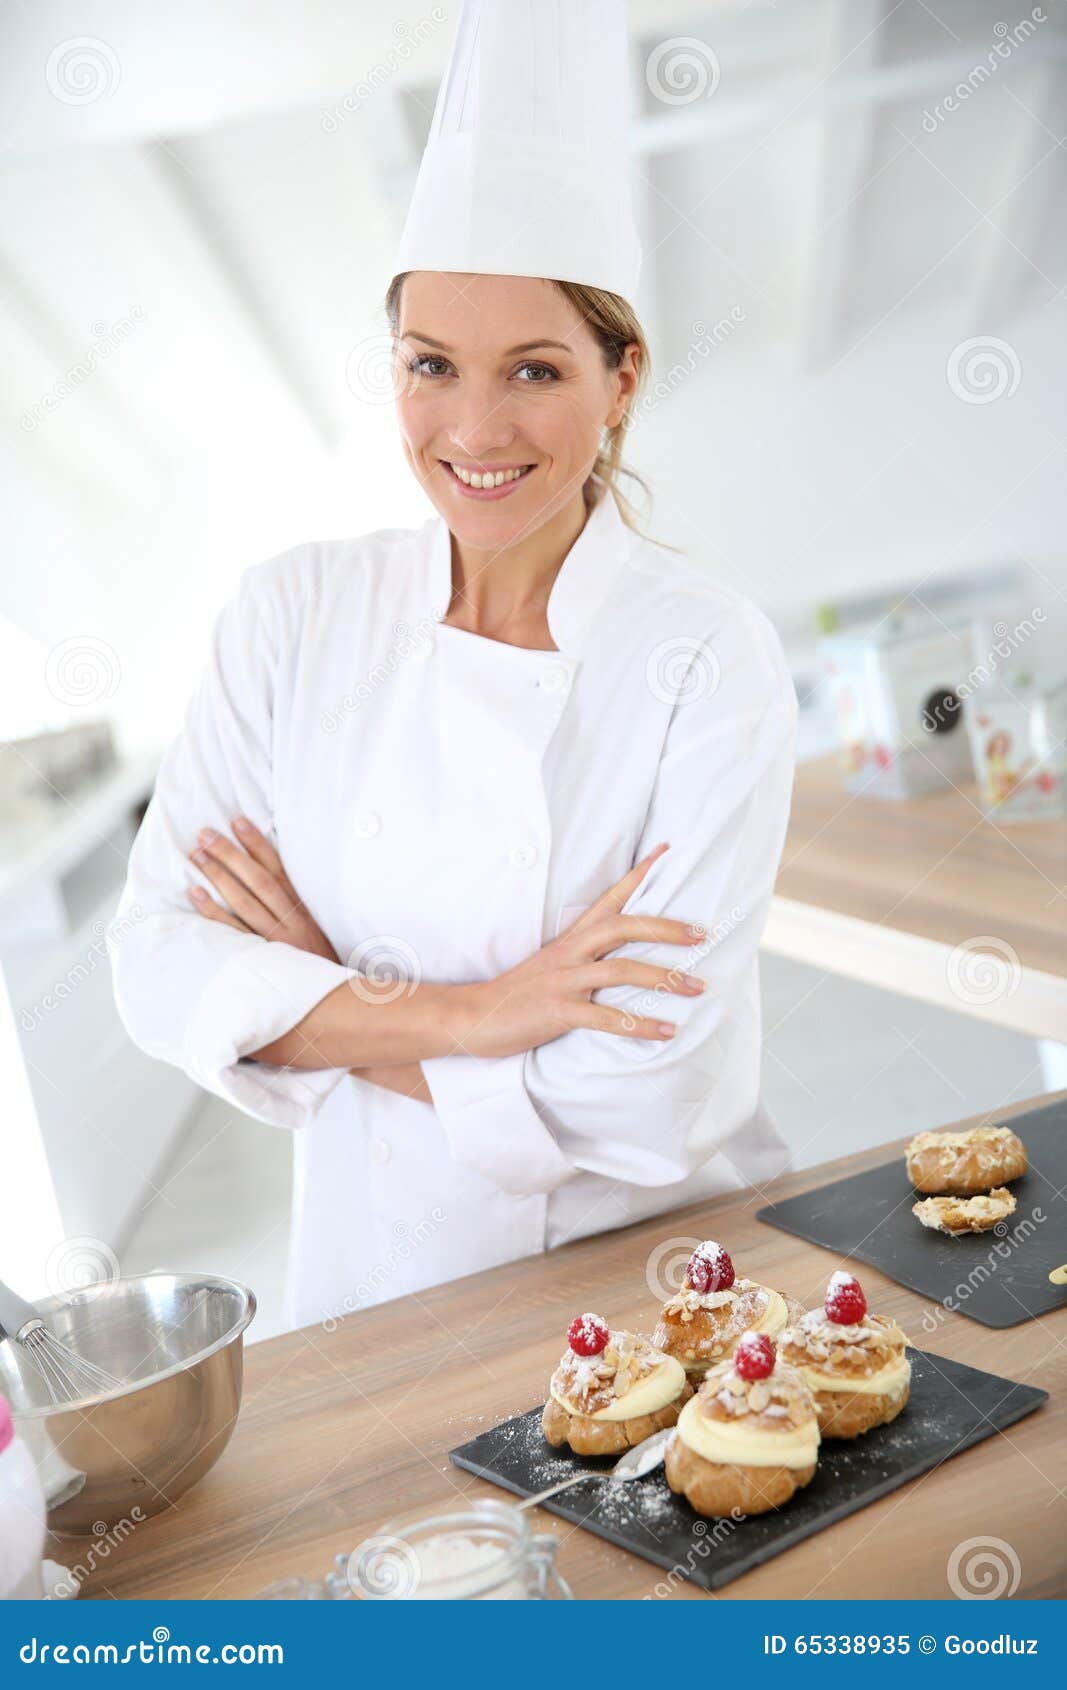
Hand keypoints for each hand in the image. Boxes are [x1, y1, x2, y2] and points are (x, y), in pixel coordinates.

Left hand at [187, 817, 339, 961]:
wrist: (330, 1000)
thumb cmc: (317, 963)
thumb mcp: (314, 930)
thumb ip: (294, 906)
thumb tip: (268, 874)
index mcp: (304, 910)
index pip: (279, 869)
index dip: (259, 844)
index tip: (238, 822)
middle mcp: (292, 921)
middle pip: (259, 881)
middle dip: (231, 854)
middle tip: (205, 834)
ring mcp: (277, 940)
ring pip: (245, 902)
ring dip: (219, 876)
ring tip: (196, 856)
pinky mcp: (263, 959)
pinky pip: (234, 932)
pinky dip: (214, 912)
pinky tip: (196, 893)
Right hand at [452, 843, 705, 1058]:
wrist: (473, 1015)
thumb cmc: (518, 992)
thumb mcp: (551, 963)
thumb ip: (584, 955)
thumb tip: (621, 954)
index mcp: (570, 938)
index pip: (610, 897)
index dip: (639, 874)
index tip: (667, 851)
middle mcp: (570, 953)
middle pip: (623, 927)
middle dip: (666, 929)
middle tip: (701, 935)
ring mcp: (564, 981)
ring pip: (621, 970)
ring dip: (664, 978)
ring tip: (697, 989)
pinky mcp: (558, 1011)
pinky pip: (606, 1018)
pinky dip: (639, 1025)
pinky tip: (666, 1032)